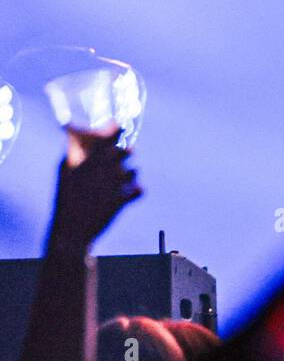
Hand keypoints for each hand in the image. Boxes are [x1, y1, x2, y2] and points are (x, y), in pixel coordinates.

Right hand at [48, 133, 142, 253]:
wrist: (71, 232)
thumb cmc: (66, 200)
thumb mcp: (65, 172)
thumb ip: (76, 152)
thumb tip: (81, 135)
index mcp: (90, 158)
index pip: (113, 134)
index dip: (119, 129)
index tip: (121, 128)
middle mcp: (105, 167)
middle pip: (128, 151)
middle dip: (125, 155)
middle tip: (117, 162)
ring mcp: (115, 184)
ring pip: (134, 171)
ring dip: (128, 176)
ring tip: (114, 186)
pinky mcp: (122, 200)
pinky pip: (140, 188)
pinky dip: (135, 191)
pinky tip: (127, 195)